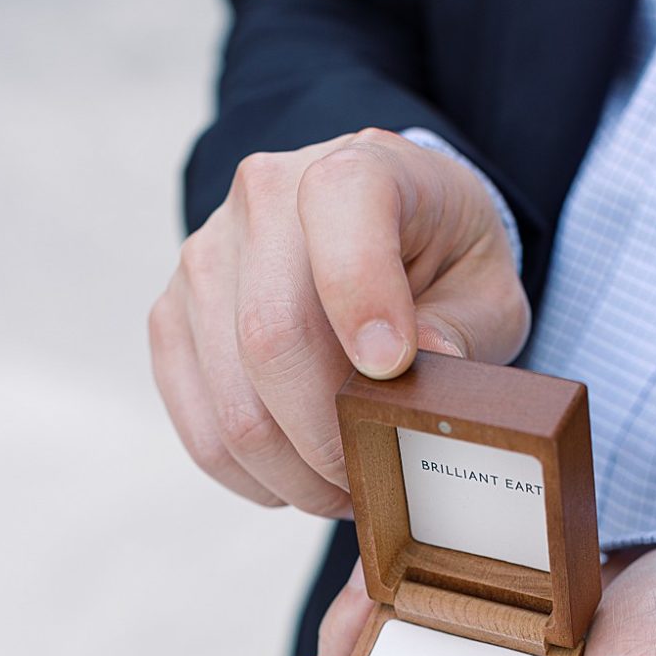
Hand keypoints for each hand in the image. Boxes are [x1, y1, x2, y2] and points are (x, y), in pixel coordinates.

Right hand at [149, 127, 529, 514]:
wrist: (373, 237)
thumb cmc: (435, 261)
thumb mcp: (483, 286)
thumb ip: (464, 328)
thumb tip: (416, 378)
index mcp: (352, 166)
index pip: (339, 210)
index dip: (360, 297)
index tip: (391, 369)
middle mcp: (261, 200)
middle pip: (271, 336)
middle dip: (328, 435)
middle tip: (372, 479)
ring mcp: (204, 260)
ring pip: (233, 401)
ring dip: (292, 473)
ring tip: (341, 489)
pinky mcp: (172, 318)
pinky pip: (199, 427)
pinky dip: (250, 475)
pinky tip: (295, 479)